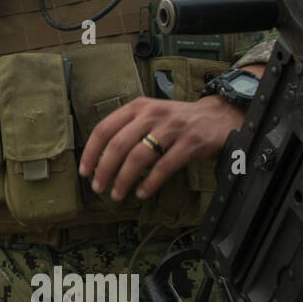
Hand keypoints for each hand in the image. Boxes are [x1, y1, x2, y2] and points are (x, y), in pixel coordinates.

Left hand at [78, 94, 245, 201]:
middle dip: (104, 170)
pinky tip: (142, 193)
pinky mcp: (190, 143)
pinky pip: (164, 166)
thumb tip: (99, 158)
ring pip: (139, 157)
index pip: (104, 129)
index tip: (84, 171)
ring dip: (124, 179)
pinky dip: (150, 183)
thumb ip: (127, 128)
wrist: (217, 116)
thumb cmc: (176, 120)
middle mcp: (152, 114)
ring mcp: (172, 128)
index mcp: (137, 107)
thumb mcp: (149, 114)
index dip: (91, 152)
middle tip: (98, 187)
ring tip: (117, 194)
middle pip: (119, 145)